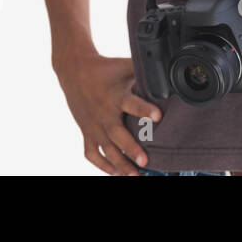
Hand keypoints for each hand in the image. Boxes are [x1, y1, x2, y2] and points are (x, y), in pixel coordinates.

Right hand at [55, 53, 161, 174]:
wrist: (73, 69)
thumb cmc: (104, 68)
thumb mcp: (124, 66)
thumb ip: (144, 72)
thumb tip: (168, 72)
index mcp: (116, 95)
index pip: (131, 102)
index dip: (144, 109)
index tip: (158, 116)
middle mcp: (104, 112)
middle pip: (116, 134)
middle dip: (130, 148)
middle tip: (145, 160)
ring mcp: (93, 124)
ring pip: (105, 149)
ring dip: (119, 164)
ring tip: (135, 175)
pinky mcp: (86, 131)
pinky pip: (91, 153)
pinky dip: (102, 165)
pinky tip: (115, 173)